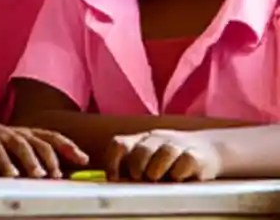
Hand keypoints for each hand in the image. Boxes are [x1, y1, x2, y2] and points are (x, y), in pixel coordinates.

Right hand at [0, 117, 87, 177]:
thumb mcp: (24, 144)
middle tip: (42, 175)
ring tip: (13, 175)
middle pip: (23, 143)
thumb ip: (46, 154)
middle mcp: (7, 134)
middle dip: (34, 158)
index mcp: (24, 134)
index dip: (66, 147)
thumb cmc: (1, 143)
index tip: (82, 160)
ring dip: (5, 161)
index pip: (48, 137)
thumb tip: (77, 169)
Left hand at [105, 130, 222, 181]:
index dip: (113, 161)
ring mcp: (178, 145)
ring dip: (156, 169)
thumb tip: (117, 184)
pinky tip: (177, 179)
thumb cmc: (172, 162)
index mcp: (141, 140)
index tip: (114, 178)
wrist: (210, 150)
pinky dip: (178, 173)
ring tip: (156, 178)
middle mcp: (158, 139)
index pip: (119, 144)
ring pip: (164, 152)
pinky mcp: (197, 156)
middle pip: (142, 150)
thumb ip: (133, 169)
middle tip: (139, 178)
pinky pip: (185, 162)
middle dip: (137, 166)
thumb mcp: (150, 161)